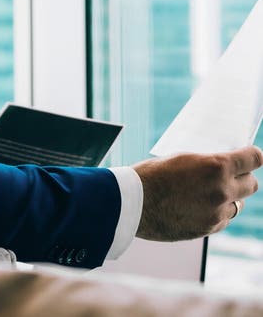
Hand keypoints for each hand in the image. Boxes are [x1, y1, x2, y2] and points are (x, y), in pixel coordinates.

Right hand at [133, 146, 261, 240]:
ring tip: (210, 191)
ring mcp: (217, 213)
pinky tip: (198, 205)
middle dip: (244, 177)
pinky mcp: (208, 229)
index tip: (251, 155)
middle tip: (232, 173)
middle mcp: (222, 190)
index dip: (253, 155)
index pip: (253, 159)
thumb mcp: (182, 159)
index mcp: (216, 166)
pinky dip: (216, 212)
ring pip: (238, 205)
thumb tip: (223, 166)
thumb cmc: (152, 174)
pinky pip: (223, 219)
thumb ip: (208, 163)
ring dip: (230, 197)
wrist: (133, 203)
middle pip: (252, 184)